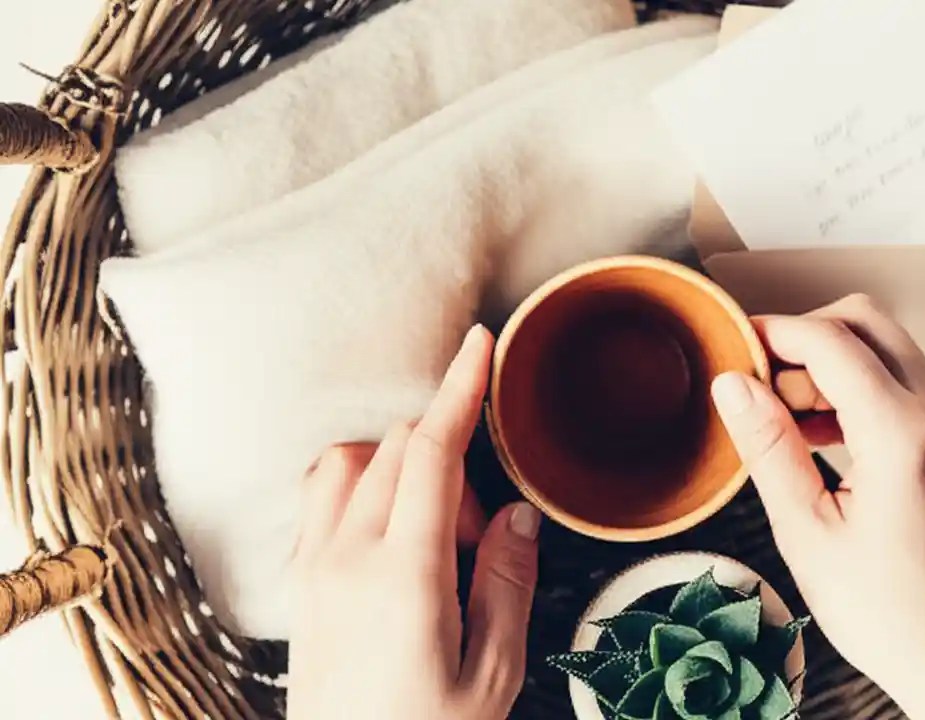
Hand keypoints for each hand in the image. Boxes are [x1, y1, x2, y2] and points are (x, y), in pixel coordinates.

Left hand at [288, 325, 541, 719]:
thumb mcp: (491, 673)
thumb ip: (507, 583)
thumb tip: (517, 516)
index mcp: (404, 576)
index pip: (433, 453)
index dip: (460, 391)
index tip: (480, 346)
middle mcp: (347, 558)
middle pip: (397, 448)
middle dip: (451, 459)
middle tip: (482, 537)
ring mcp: (314, 567)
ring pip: (354, 463)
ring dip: (404, 469)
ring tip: (438, 538)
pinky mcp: (300, 582)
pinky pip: (326, 497)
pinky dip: (367, 489)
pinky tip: (398, 541)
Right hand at [710, 295, 924, 719]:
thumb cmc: (890, 614)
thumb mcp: (807, 532)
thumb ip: (768, 447)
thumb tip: (732, 384)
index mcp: (905, 435)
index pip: (830, 339)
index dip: (772, 335)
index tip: (733, 351)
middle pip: (864, 320)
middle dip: (803, 338)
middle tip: (759, 386)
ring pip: (885, 345)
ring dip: (830, 362)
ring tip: (784, 419)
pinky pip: (903, 380)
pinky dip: (857, 386)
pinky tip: (819, 433)